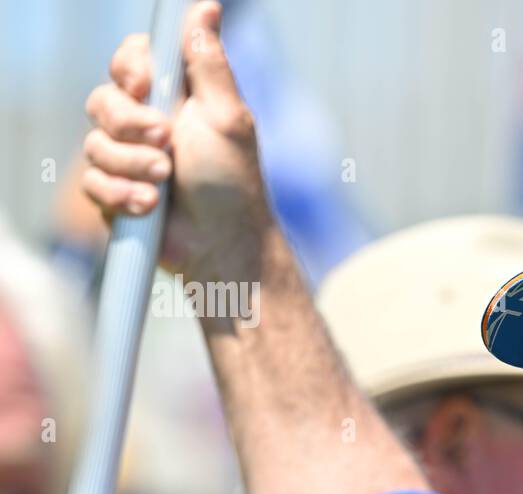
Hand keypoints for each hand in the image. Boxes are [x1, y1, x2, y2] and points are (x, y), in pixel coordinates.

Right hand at [81, 1, 271, 282]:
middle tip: (165, 142)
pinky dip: (121, 194)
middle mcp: (146, 123)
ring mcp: (127, 158)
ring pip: (94, 143)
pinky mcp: (113, 191)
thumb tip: (207, 7)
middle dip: (130, 122)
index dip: (128, 67)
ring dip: (132, 164)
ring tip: (165, 182)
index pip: (131, 59)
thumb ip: (208, 62)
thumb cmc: (232, 182)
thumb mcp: (226, 116)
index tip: (141, 84)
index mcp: (173, 98)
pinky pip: (92, 181)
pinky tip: (149, 206)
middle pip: (103, 99)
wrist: (221, 244)